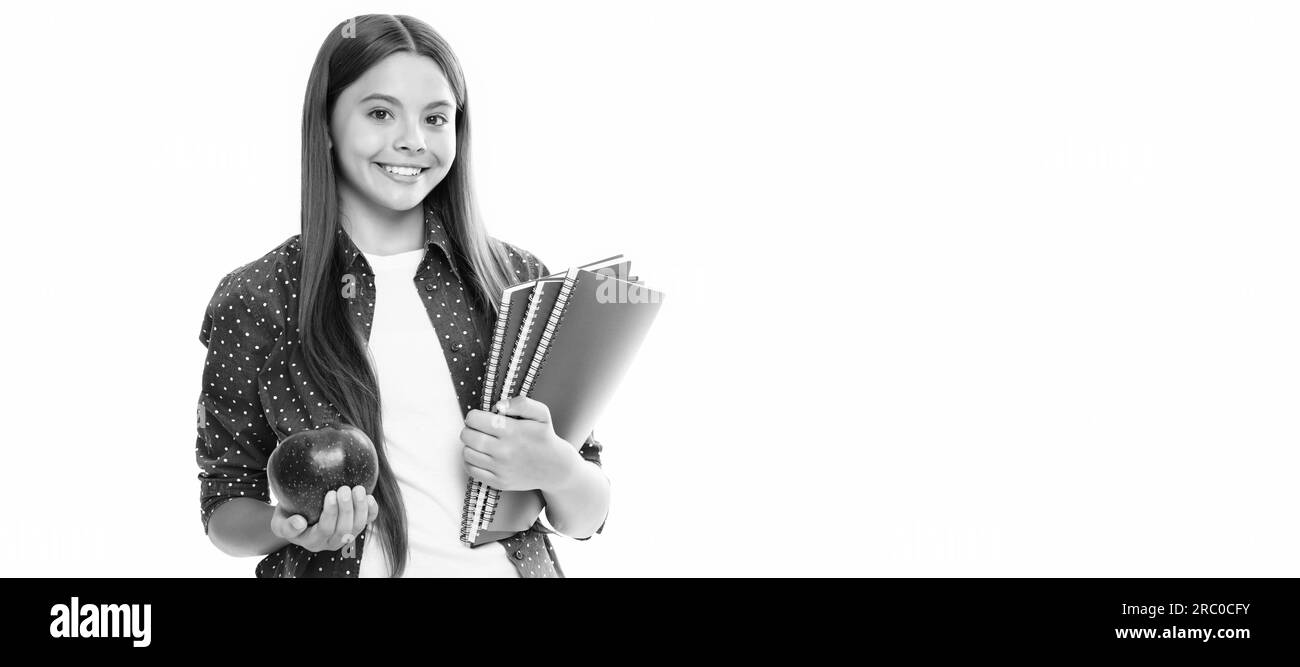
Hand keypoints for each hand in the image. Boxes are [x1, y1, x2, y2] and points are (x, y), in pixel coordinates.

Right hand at [270, 485, 378, 552]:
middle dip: (346, 509)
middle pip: (344, 529)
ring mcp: (345, 535)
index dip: (330, 513)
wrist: (299, 515)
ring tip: (358, 489)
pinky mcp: (356, 526)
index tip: (330, 493)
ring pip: (358, 526)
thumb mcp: (279, 522)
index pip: (325, 530)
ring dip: (360, 508)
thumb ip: (286, 526)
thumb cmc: (288, 515)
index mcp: (312, 541)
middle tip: (344, 488)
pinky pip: (368, 521)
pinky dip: (371, 510)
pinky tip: (369, 497)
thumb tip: (299, 522)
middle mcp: (331, 542)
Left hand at [460, 396, 579, 491]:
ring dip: (470, 445)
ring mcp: (501, 469)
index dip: (474, 416)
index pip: (474, 419)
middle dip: (470, 429)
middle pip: (467, 436)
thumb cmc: (544, 437)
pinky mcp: (499, 482)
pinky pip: (472, 470)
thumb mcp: (541, 413)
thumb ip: (521, 403)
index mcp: (512, 431)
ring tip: (481, 442)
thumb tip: (498, 406)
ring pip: (467, 453)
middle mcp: (504, 451)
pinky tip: (482, 456)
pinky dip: (472, 462)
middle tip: (479, 430)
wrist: (555, 468)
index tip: (481, 418)